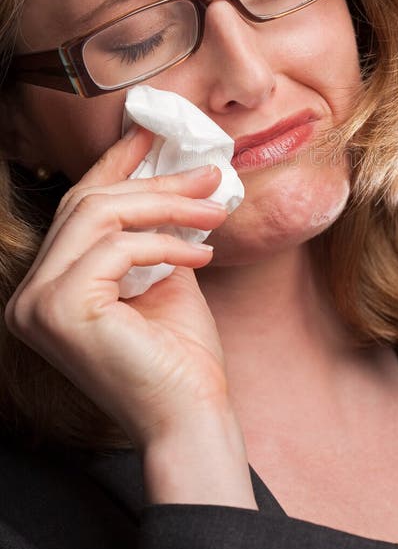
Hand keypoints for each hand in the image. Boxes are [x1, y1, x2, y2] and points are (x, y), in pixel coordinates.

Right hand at [4, 125, 232, 450]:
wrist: (191, 416)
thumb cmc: (179, 354)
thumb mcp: (164, 273)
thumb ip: (154, 228)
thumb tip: (175, 168)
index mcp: (50, 285)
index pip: (80, 208)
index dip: (115, 163)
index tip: (150, 132)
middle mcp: (29, 294)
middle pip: (89, 205)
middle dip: (154, 182)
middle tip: (208, 173)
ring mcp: (36, 304)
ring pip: (100, 216)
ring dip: (167, 205)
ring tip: (216, 208)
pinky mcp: (59, 309)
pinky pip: (116, 248)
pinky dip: (165, 244)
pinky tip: (201, 257)